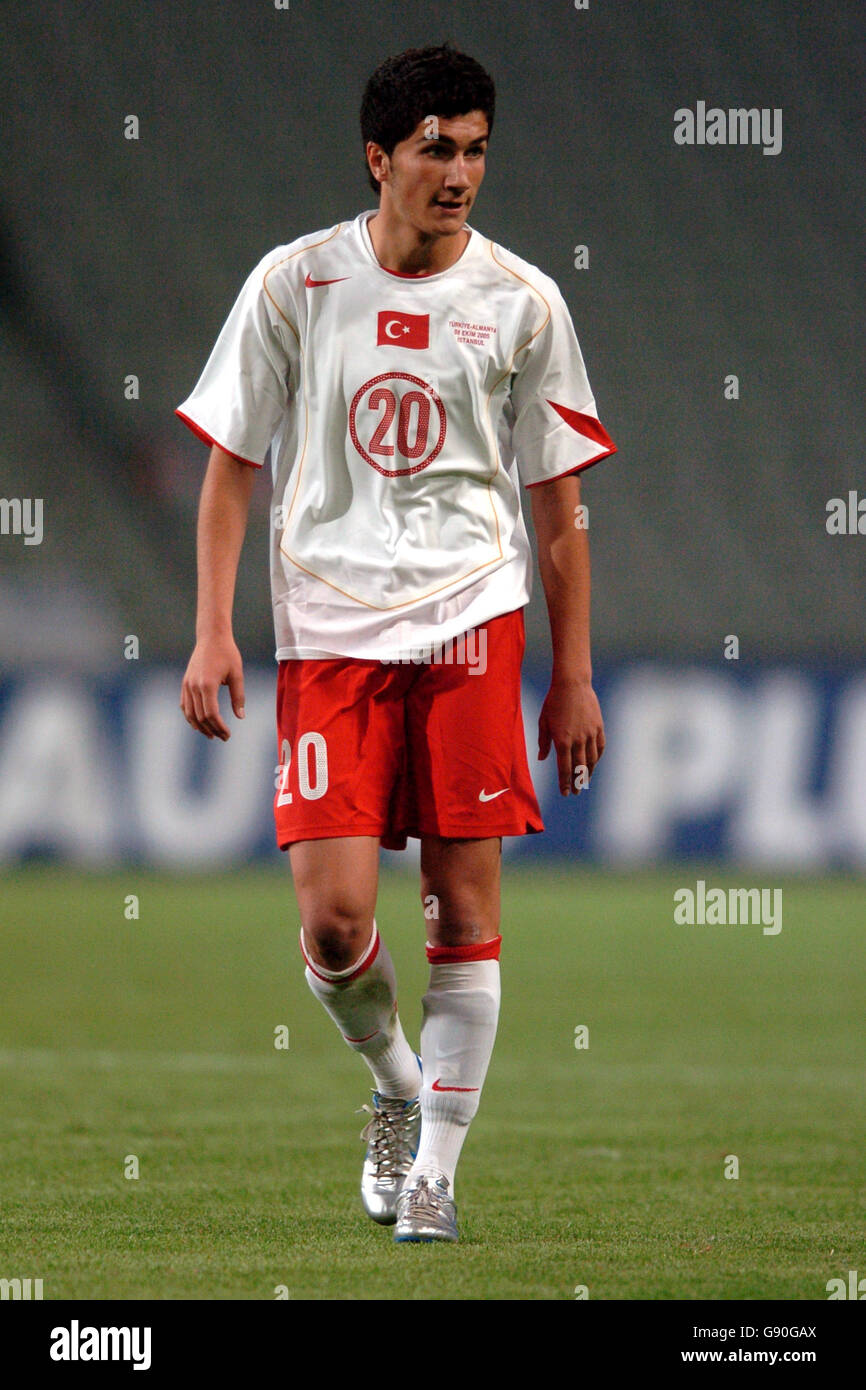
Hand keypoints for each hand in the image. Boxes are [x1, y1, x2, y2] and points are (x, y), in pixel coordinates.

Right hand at [180, 636, 245, 740]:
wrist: (211, 637)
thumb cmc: (227, 654)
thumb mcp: (237, 675)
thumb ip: (238, 697)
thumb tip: (240, 716)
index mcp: (207, 684)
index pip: (211, 714)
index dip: (219, 727)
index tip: (228, 734)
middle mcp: (194, 686)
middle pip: (200, 717)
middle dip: (212, 730)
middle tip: (223, 737)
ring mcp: (187, 685)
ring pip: (190, 713)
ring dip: (200, 726)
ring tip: (211, 734)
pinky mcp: (185, 683)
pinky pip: (184, 705)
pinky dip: (190, 717)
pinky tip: (199, 723)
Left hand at [538, 677, 604, 794]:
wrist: (572, 684)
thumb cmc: (553, 702)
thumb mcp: (543, 722)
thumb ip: (543, 742)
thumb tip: (542, 758)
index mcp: (562, 741)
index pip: (564, 768)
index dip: (565, 782)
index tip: (565, 792)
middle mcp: (578, 740)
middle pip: (579, 767)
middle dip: (577, 782)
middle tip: (575, 792)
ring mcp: (590, 734)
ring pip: (592, 759)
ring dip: (588, 772)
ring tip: (585, 780)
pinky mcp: (598, 727)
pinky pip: (600, 746)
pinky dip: (598, 757)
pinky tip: (594, 762)